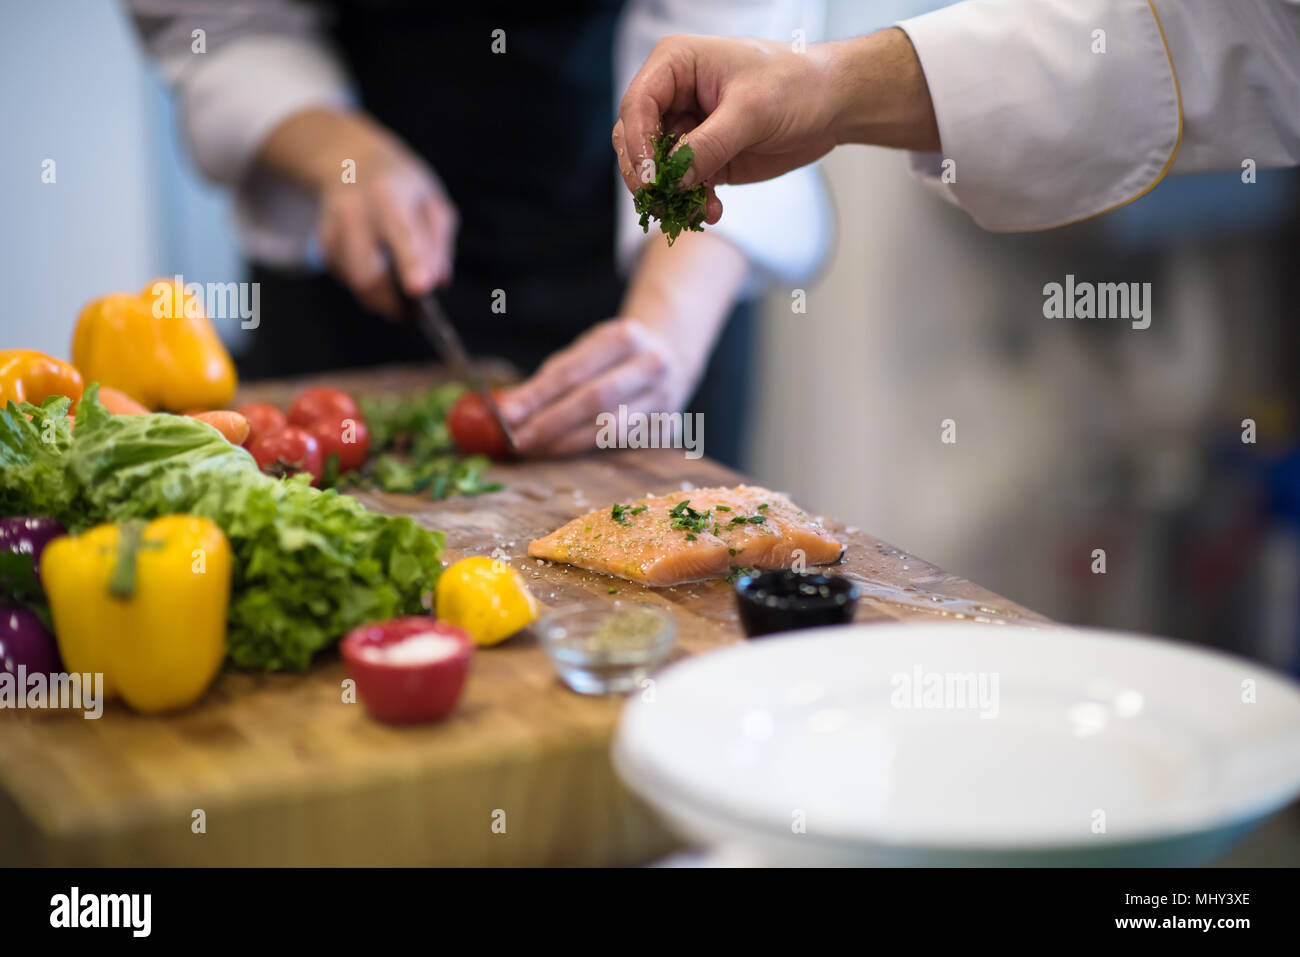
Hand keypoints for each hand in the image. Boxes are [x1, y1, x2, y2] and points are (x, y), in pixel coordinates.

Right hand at [258, 109, 457, 316]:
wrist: (351, 162)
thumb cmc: (401, 186)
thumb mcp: (432, 202)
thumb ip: (438, 243)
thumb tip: (437, 281)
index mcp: (388, 194)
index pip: (401, 234)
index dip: (412, 264)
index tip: (420, 289)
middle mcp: (353, 210)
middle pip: (366, 273)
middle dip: (391, 301)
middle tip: (411, 313)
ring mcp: (332, 227)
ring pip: (354, 282)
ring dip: (379, 297)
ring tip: (397, 291)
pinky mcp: (323, 244)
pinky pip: (346, 279)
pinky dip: (365, 285)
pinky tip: (376, 268)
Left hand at [497, 317, 695, 456]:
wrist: (672, 353)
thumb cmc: (615, 354)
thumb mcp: (588, 349)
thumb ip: (553, 377)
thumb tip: (511, 408)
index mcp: (624, 338)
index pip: (572, 372)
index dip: (536, 396)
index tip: (506, 416)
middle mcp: (650, 366)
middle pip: (593, 402)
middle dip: (550, 425)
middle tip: (518, 441)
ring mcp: (664, 399)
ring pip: (609, 430)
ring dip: (566, 443)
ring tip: (536, 449)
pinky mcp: (668, 427)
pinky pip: (620, 445)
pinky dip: (588, 450)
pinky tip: (564, 452)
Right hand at [612, 30, 939, 220]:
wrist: (832, 105)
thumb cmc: (796, 86)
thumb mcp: (751, 112)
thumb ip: (708, 145)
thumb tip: (673, 180)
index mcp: (676, 65)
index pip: (637, 105)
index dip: (637, 143)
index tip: (652, 178)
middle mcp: (674, 96)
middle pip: (635, 141)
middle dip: (648, 175)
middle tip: (665, 202)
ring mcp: (687, 129)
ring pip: (657, 170)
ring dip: (672, 196)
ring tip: (699, 211)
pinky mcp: (703, 158)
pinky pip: (683, 187)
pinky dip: (692, 203)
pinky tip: (713, 212)